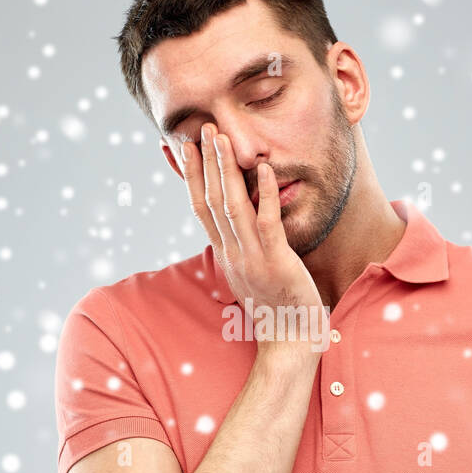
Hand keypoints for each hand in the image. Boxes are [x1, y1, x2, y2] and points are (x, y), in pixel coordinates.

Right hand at [183, 123, 326, 356]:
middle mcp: (233, 254)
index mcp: (225, 255)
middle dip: (205, 163)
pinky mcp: (276, 263)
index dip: (190, 177)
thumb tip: (237, 227)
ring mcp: (252, 259)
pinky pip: (267, 223)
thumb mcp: (251, 273)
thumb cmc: (276, 308)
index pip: (200, 208)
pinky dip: (263, 195)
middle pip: (211, 201)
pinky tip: (263, 170)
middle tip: (201, 130)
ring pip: (232, 207)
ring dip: (226, 170)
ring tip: (222, 138)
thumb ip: (242, 247)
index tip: (183, 148)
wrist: (289, 342)